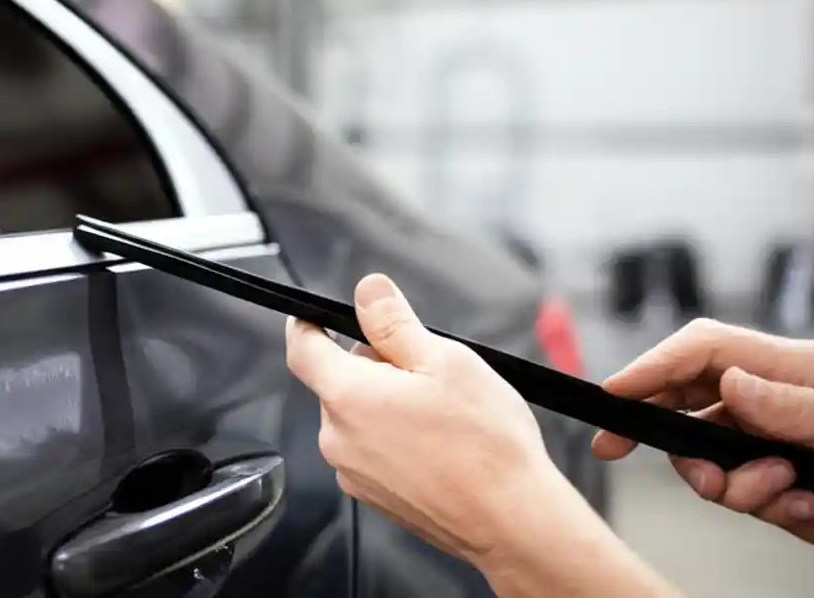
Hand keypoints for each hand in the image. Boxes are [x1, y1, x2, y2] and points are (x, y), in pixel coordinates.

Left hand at [286, 275, 632, 577]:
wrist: (512, 522)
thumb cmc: (485, 445)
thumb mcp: (444, 360)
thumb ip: (394, 323)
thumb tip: (367, 291)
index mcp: (348, 396)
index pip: (301, 349)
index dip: (305, 324)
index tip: (312, 316)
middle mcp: (339, 438)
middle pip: (337, 381)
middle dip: (372, 366)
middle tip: (424, 370)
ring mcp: (353, 472)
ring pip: (357, 416)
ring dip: (386, 403)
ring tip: (439, 413)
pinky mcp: (373, 496)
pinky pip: (371, 450)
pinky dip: (395, 438)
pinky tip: (437, 443)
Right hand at [592, 318, 813, 547]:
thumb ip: (795, 404)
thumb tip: (731, 382)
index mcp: (793, 371)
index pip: (704, 351)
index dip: (652, 365)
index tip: (613, 394)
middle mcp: (779, 403)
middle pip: (691, 402)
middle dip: (670, 436)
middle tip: (643, 460)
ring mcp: (782, 445)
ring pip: (714, 459)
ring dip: (734, 486)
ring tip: (784, 495)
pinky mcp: (791, 487)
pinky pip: (751, 497)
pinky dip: (771, 509)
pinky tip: (812, 511)